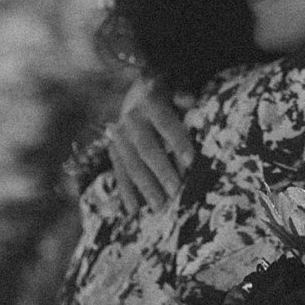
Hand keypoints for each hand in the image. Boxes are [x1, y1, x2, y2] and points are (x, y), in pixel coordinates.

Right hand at [107, 79, 194, 211]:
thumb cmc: (170, 99)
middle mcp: (131, 119)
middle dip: (161, 171)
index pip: (165, 123)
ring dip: (145, 187)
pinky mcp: (113, 150)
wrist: (138, 95)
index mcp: (151, 102)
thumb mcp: (178, 93)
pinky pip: (119, 173)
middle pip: (146, 148)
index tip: (191, 162)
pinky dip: (126, 192)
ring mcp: (119, 136)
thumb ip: (183, 99)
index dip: (177, 141)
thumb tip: (189, 100)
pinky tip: (134, 211)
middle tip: (176, 192)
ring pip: (131, 164)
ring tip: (159, 207)